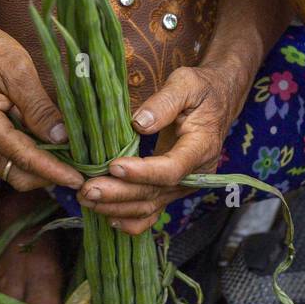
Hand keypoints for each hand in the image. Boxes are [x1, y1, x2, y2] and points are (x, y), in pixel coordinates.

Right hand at [0, 15, 83, 192]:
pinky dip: (29, 156)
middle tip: (80, 168)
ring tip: (69, 159)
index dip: (53, 170)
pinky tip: (49, 145)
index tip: (78, 180)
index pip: (23, 157)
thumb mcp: (18, 71)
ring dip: (39, 167)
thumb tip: (62, 138)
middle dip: (47, 175)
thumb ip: (39, 108)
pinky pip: (6, 156)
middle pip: (16, 173)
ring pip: (11, 168)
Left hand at [78, 63, 245, 234]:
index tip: (114, 166)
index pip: (171, 169)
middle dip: (119, 194)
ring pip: (150, 206)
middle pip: (155, 192)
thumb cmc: (200, 89)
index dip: (142, 172)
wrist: (217, 101)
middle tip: (88, 189)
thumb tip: (139, 123)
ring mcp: (183, 185)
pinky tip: (109, 217)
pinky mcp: (173, 189)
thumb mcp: (185, 83)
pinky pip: (153, 211)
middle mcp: (195, 174)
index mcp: (201, 147)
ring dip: (118, 207)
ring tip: (87, 199)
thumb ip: (164, 103)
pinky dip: (132, 220)